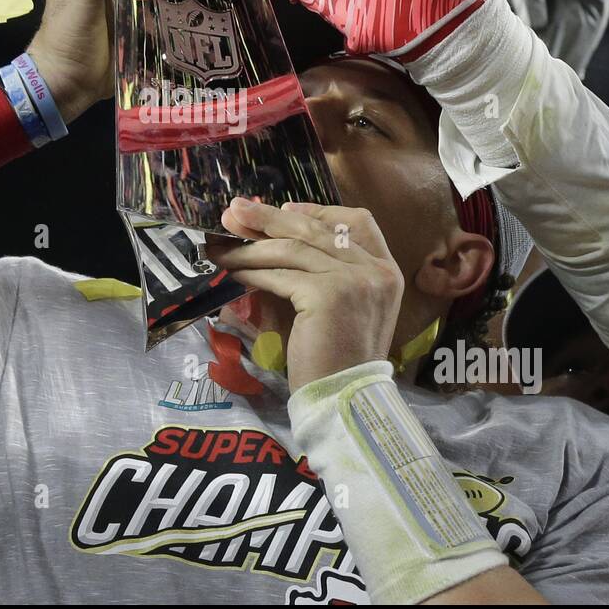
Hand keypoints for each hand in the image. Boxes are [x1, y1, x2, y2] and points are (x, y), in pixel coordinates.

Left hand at [207, 198, 403, 391]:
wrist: (345, 400)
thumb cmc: (339, 361)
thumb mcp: (342, 308)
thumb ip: (324, 273)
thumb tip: (272, 239)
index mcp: (387, 271)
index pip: (359, 221)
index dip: (319, 210)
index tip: (285, 208)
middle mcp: (376, 270)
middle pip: (316, 229)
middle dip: (270, 218)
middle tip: (234, 211)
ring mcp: (354, 280)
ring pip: (293, 249)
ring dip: (251, 246)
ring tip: (222, 245)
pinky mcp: (328, 294)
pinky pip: (280, 274)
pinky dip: (252, 271)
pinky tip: (232, 272)